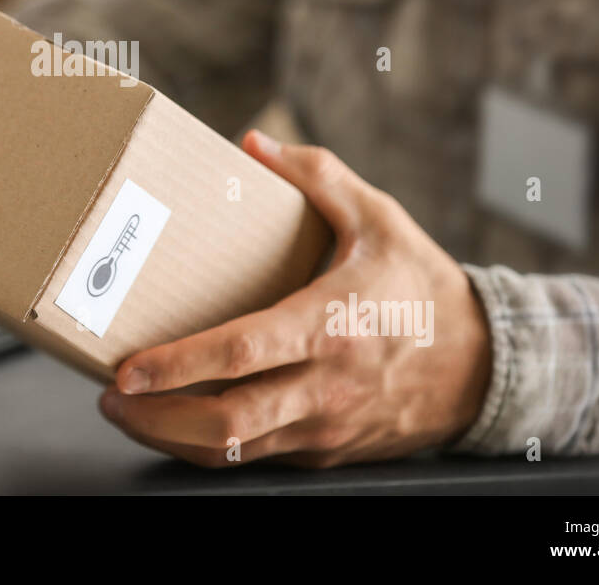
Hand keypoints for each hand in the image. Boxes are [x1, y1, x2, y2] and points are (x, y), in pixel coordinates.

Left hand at [99, 130, 491, 467]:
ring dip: (173, 437)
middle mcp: (327, 385)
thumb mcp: (379, 219)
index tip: (128, 369)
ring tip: (129, 413)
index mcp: (332, 324)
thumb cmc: (422, 286)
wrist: (487, 365)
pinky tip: (180, 423)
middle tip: (111, 398)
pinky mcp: (328, 449)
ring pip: (236, 450)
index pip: (243, 353)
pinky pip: (258, 456)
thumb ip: (318, 176)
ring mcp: (327, 426)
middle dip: (157, 417)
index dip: (178, 366)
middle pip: (226, 420)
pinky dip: (212, 446)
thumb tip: (252, 142)